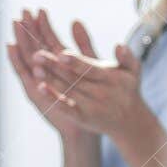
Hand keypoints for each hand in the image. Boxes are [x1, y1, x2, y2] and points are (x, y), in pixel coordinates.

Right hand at [5, 9, 99, 142]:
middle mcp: (45, 70)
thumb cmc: (93, 93)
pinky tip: (12, 47)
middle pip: (34, 45)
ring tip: (15, 24)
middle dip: (27, 28)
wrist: (90, 120)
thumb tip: (76, 20)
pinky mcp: (34, 91)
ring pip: (26, 56)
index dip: (42, 25)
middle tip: (22, 11)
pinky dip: (16, 60)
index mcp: (59, 63)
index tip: (38, 9)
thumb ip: (83, 44)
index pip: (47, 40)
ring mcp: (38, 80)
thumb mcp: (91, 64)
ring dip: (20, 39)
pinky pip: (23, 73)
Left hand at [33, 37, 154, 143]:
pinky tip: (40, 88)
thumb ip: (126, 56)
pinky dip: (53, 99)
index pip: (89, 68)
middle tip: (36, 54)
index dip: (75, 61)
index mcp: (109, 79)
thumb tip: (118, 44)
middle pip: (73, 78)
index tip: (61, 52)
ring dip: (50, 80)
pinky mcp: (82, 118)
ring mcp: (89, 107)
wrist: (130, 122)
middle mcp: (99, 93)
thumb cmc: (128, 90)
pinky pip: (65, 108)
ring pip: (66, 91)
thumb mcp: (132, 71)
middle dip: (55, 67)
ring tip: (34, 68)